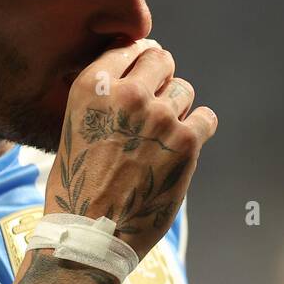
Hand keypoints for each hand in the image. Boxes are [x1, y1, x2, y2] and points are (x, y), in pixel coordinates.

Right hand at [45, 38, 216, 259]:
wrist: (91, 234)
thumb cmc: (78, 187)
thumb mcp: (76, 127)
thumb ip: (105, 99)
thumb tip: (141, 77)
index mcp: (91, 87)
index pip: (128, 48)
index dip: (140, 60)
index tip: (144, 73)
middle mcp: (127, 94)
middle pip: (162, 60)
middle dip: (162, 78)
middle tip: (157, 103)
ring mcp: (159, 116)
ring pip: (185, 90)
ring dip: (178, 108)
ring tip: (161, 137)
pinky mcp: (187, 141)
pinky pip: (207, 118)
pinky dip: (199, 130)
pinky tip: (183, 147)